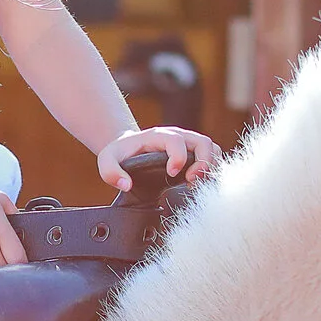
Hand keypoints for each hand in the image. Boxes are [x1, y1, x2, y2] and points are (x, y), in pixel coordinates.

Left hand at [97, 125, 219, 192]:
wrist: (128, 147)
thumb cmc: (119, 154)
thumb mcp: (107, 161)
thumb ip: (111, 173)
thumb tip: (126, 185)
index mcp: (158, 135)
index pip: (176, 140)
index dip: (178, 157)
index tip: (172, 174)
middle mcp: (178, 136)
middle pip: (202, 142)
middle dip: (202, 162)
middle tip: (191, 180)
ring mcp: (188, 143)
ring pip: (212, 148)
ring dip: (210, 166)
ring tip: (196, 183)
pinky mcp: (194, 152)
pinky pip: (213, 156)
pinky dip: (212, 169)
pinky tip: (198, 183)